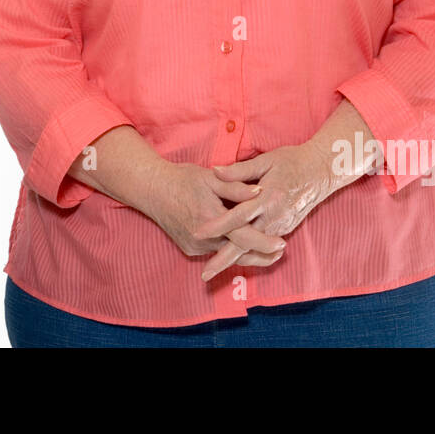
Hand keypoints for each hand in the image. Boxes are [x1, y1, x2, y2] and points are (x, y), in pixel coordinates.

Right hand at [139, 161, 288, 262]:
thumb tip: (261, 191)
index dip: (264, 241)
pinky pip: (214, 252)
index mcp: (210, 218)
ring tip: (268, 252)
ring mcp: (194, 246)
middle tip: (280, 252)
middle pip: (237, 252)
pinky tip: (243, 246)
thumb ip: (236, 187)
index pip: (242, 236)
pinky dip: (229, 250)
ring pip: (226, 254)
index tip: (282, 244)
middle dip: (261, 255)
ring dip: (246, 254)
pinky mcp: (189, 249)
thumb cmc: (183, 179)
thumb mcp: (211, 178)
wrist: (152, 190)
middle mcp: (202, 237)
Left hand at [195, 142, 338, 281]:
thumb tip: (215, 171)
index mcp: (268, 198)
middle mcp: (275, 217)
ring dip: (234, 260)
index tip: (198, 233)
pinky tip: (233, 259)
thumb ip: (240, 170)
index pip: (237, 216)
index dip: (217, 226)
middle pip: (245, 243)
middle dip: (223, 260)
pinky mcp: (286, 228)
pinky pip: (264, 245)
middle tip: (204, 274)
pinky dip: (249, 253)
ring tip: (213, 270)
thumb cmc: (292, 161)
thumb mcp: (266, 160)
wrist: (322, 170)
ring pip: (254, 248)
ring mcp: (282, 225)